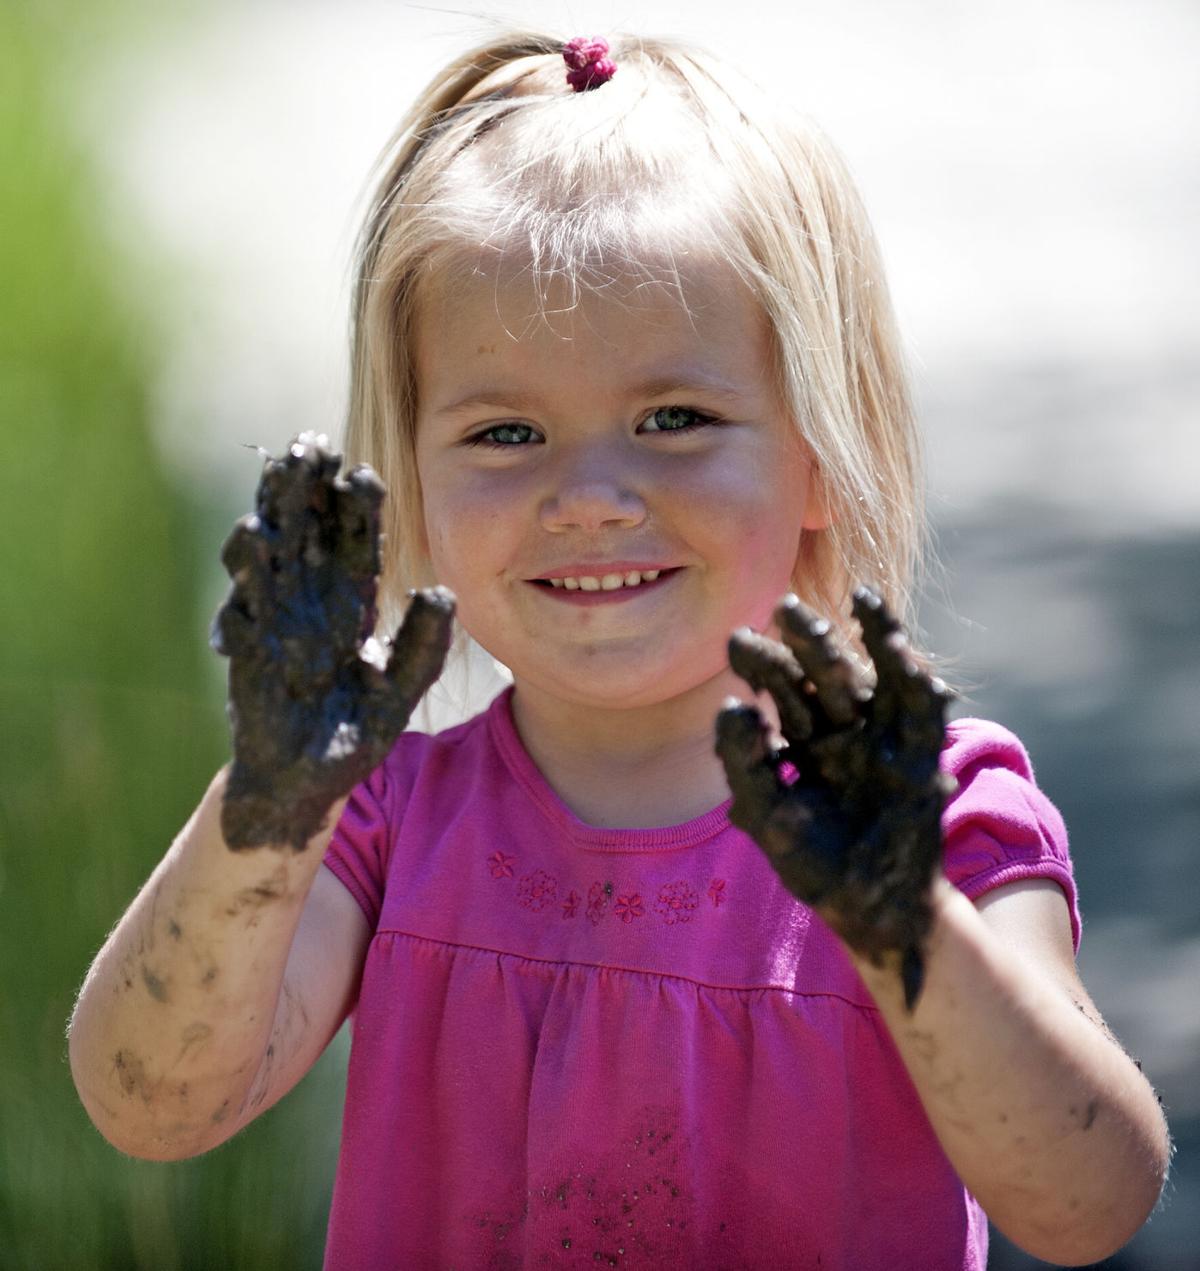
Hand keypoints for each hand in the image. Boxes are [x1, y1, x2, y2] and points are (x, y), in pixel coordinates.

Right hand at [211, 433, 453, 850]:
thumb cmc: (355, 736)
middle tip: (309, 444)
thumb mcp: (400, 692)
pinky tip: (254, 542)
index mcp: (352, 604)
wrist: (304, 782)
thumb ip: (423, 646)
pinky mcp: (244, 647)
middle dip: (305, 487)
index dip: (356, 507)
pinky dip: (245, 574)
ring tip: (279, 478)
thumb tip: (441, 591)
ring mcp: (273, 620)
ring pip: (269, 553)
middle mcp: (311, 602)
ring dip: (272, 512)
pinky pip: (240, 603)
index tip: (363, 472)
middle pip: (306, 530)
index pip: (356, 543)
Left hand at [715, 588, 954, 1008]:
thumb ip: (741, 761)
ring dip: (870, 638)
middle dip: (808, 640)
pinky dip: (911, 672)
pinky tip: (895, 643)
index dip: (762, 663)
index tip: (736, 640)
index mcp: (805, 741)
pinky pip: (921, 707)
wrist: (869, 907)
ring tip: (858, 600)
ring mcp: (884, 740)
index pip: (782, 690)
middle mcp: (844, 732)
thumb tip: (731, 704)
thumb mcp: (764, 812)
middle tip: (783, 607)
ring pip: (875, 678)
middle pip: (826, 674)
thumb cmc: (811, 863)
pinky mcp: (921, 756)